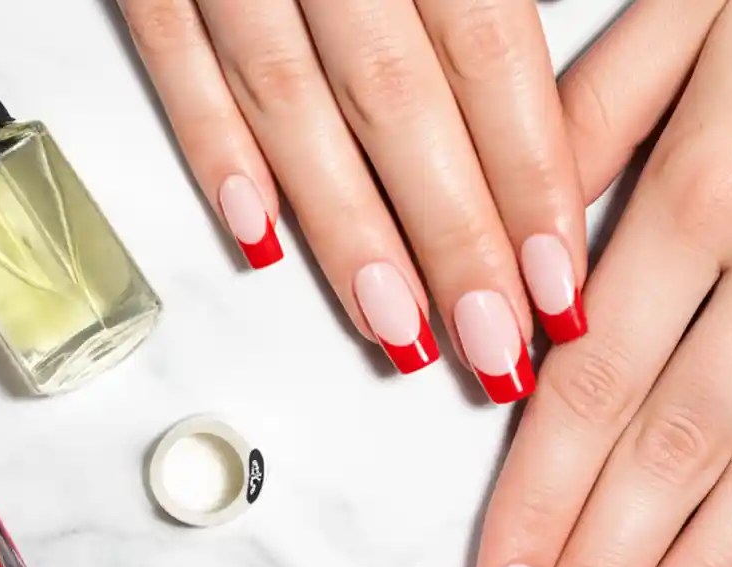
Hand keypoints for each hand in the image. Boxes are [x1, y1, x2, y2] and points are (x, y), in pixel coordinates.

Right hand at [119, 0, 587, 398]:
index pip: (487, 56)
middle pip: (397, 108)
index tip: (558, 286)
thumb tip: (552, 53)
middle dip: (450, 241)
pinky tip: (256, 235)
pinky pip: (173, 59)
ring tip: (398, 330)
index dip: (527, 179)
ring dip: (345, 230)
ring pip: (286, 106)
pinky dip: (212, 148)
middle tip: (494, 348)